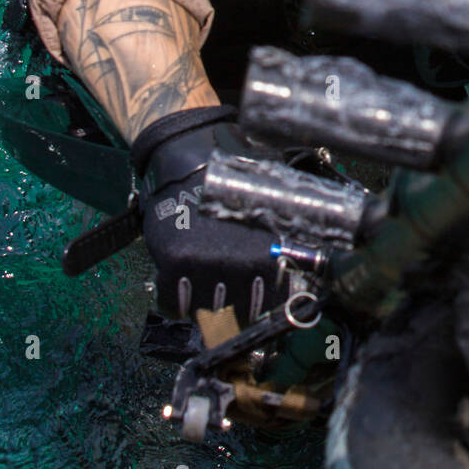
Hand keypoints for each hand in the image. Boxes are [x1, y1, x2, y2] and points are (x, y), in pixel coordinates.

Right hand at [133, 106, 284, 323]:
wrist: (189, 156)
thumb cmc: (230, 183)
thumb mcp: (266, 211)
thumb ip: (278, 245)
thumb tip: (296, 277)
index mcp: (270, 251)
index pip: (273, 301)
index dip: (261, 304)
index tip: (252, 302)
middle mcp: (243, 262)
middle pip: (239, 312)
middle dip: (231, 306)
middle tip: (221, 288)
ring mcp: (208, 264)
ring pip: (205, 313)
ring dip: (201, 305)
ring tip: (199, 282)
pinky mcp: (176, 262)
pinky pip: (172, 304)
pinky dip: (172, 302)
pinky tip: (177, 284)